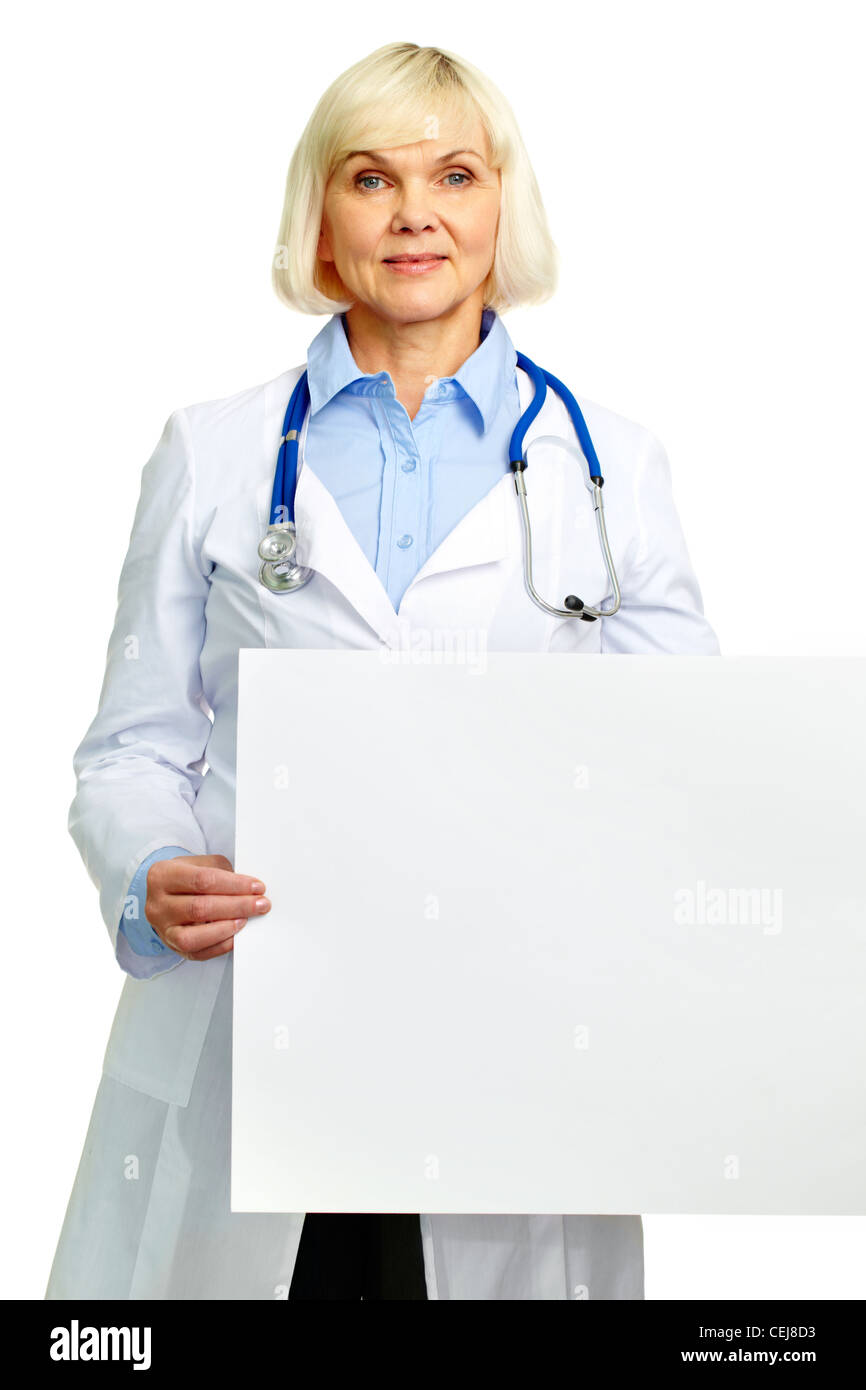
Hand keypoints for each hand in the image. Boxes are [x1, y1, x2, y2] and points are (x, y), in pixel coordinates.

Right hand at [145, 854, 270, 961]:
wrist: (164, 895)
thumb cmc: (186, 878)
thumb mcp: (200, 864)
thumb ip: (222, 871)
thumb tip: (249, 888)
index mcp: (163, 875)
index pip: (202, 880)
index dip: (233, 885)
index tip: (256, 887)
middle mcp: (158, 904)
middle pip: (200, 908)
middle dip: (236, 906)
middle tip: (260, 904)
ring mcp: (162, 929)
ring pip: (193, 936)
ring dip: (225, 929)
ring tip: (245, 920)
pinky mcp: (171, 946)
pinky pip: (196, 952)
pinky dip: (219, 946)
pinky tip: (235, 935)